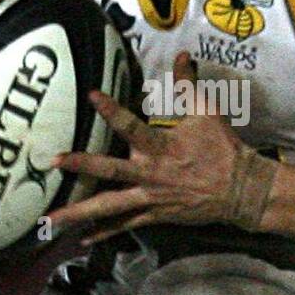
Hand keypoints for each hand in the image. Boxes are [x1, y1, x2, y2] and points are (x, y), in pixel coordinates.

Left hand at [45, 52, 278, 242]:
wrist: (241, 189)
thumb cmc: (222, 149)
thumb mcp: (207, 112)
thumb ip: (188, 85)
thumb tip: (183, 55)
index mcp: (161, 146)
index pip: (131, 125)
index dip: (111, 110)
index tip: (91, 96)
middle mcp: (151, 173)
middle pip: (110, 170)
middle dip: (82, 165)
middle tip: (54, 161)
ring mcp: (151, 197)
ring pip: (110, 206)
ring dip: (80, 211)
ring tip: (52, 218)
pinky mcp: (155, 215)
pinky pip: (125, 225)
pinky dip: (104, 232)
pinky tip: (82, 238)